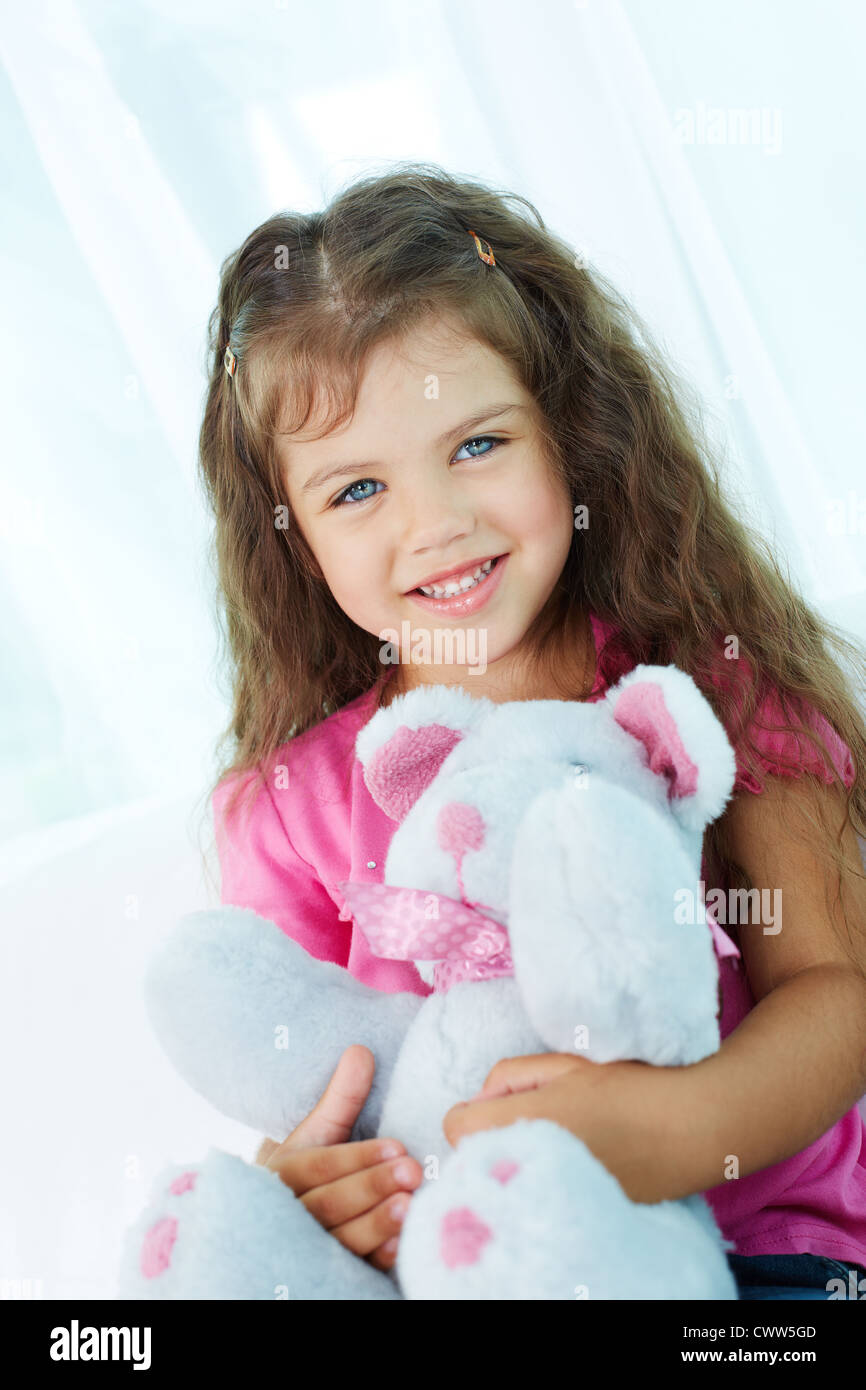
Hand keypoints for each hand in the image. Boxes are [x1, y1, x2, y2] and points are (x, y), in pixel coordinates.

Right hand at [256, 1044, 422, 1270]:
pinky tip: (403, 1247)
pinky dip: (377, 1259)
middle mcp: (288, 1215)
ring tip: (411, 1208)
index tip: (397, 1145)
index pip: (318, 1168)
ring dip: (377, 1226)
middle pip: (328, 1206)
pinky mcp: (326, 1271)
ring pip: (340, 1241)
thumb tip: (361, 1050)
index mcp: (281, 1175)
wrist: (279, 1223)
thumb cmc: (309, 1170)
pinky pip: (352, 1270)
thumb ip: (340, 1098)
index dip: (356, 1158)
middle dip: (371, 1189)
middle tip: (413, 1172)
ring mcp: (307, 1248)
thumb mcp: (317, 1133)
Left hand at [442, 1051, 675, 1203]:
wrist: (688, 1128)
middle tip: (538, 1120)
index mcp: (523, 1122)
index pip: (456, 1127)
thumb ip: (509, 1077)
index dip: (475, 1111)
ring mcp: (549, 1193)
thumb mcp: (564, 1064)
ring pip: (505, 1179)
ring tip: (563, 1140)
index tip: (505, 1104)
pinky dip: (546, 1181)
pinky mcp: (574, 1211)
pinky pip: (536, 1196)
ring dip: (519, 1161)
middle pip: (475, 1157)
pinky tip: (581, 1162)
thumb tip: (483, 1100)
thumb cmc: (626, 1087)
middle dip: (494, 1137)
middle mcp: (530, 1165)